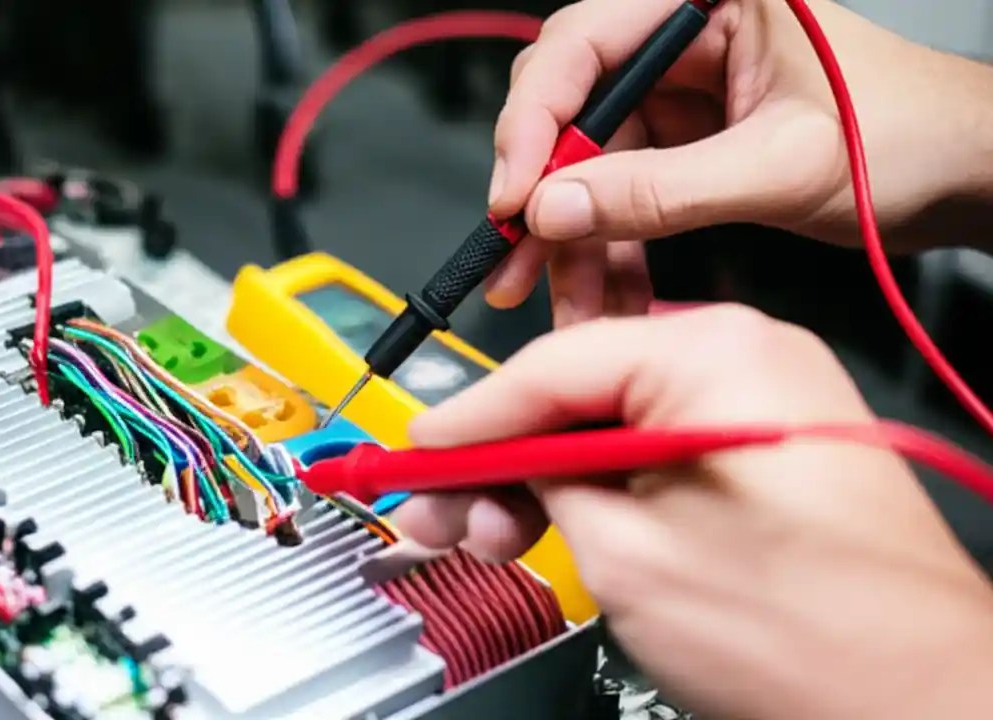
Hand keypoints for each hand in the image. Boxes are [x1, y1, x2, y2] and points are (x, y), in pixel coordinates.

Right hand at [393, 305, 992, 718]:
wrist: (920, 705)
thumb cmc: (807, 634)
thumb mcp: (623, 552)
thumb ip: (539, 485)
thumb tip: (485, 463)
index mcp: (714, 352)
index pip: (550, 366)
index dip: (467, 421)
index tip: (412, 456)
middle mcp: (745, 357)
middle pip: (579, 394)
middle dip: (500, 461)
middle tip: (439, 512)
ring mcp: (762, 404)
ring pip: (613, 427)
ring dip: (543, 483)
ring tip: (490, 539)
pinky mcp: (766, 453)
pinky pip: (657, 451)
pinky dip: (601, 491)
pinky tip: (554, 529)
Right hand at [485, 0, 992, 324]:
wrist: (961, 178)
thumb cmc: (910, 135)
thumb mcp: (781, 165)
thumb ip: (663, 191)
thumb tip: (556, 209)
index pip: (582, 45)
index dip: (534, 122)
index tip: (514, 196)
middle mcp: (682, 37)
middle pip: (570, 107)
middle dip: (542, 192)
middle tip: (516, 257)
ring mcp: (678, 93)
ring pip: (588, 165)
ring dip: (570, 240)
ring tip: (558, 301)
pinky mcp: (682, 143)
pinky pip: (620, 197)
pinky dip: (608, 250)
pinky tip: (601, 294)